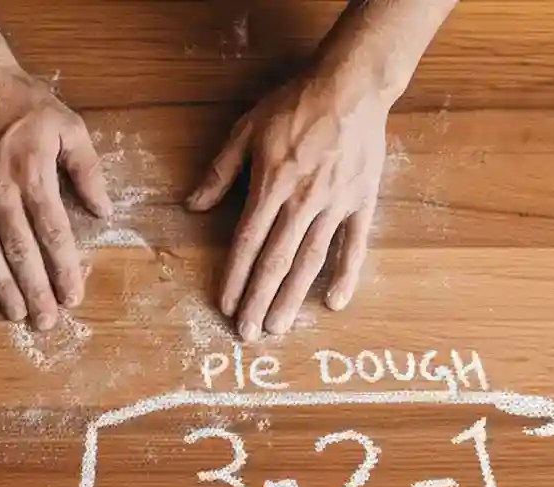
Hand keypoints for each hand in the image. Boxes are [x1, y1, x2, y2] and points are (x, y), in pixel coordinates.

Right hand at [0, 62, 111, 329]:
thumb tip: (103, 211)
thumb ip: (88, 171)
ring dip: (1, 287)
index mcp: (32, 175)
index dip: (64, 270)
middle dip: (34, 292)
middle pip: (20, 252)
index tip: (74, 298)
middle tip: (46, 323)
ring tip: (15, 315)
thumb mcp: (69, 126)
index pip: (53, 234)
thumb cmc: (22, 101)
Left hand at [186, 73, 387, 340]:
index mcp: (271, 186)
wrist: (351, 86)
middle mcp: (302, 202)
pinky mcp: (361, 202)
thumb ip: (220, 172)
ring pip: (310, 260)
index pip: (247, 243)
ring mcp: (334, 205)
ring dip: (293, 297)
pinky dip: (346, 275)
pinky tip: (334, 302)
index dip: (234, 278)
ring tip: (279, 327)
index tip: (225, 305)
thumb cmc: (295, 105)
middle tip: (248, 333)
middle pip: (275, 261)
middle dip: (259, 300)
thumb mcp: (246, 130)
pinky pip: (354, 245)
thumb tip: (192, 205)